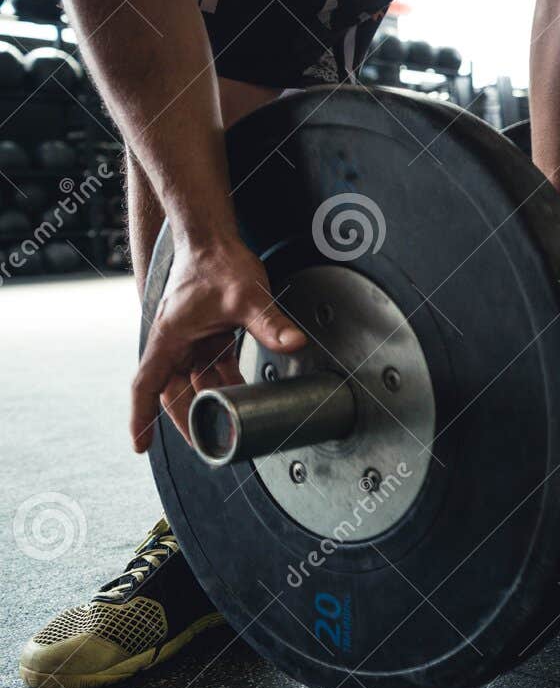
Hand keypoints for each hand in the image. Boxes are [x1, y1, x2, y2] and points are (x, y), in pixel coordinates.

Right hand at [131, 241, 306, 452]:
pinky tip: (243, 401)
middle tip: (206, 447)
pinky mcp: (209, 337)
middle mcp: (175, 343)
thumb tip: (293, 344)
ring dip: (210, 406)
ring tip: (227, 432)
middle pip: (174, 393)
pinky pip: (213, 370)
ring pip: (196, 384)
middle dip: (187, 421)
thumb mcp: (246, 295)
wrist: (214, 239)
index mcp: (170, 337)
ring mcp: (192, 341)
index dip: (140, 417)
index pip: (147, 385)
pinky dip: (225, 387)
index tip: (138, 444)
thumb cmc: (217, 262)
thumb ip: (268, 322)